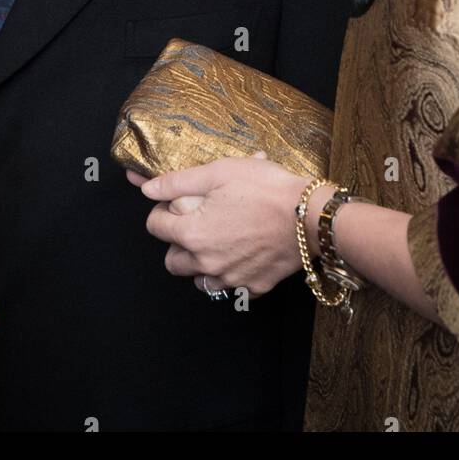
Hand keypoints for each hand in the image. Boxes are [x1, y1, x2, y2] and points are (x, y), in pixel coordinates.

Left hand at [130, 153, 309, 297]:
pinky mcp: (252, 288)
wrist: (310, 216)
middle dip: (177, 241)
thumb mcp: (218, 171)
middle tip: (198, 221)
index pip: (155, 226)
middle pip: (171, 260)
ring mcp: (230, 279)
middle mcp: (206, 262)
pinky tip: (243, 251)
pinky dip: (230, 273)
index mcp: (192, 233)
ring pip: (198, 279)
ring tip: (221, 238)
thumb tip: (148, 189)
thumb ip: (177, 182)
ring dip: (201, 262)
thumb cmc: (266, 189)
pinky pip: (230, 287)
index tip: (180, 201)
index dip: (163, 209)